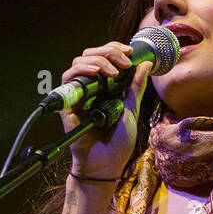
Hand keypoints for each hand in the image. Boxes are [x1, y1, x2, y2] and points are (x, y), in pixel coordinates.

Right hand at [59, 41, 152, 177]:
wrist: (106, 164)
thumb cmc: (119, 141)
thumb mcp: (131, 109)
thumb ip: (135, 86)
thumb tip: (145, 63)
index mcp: (106, 86)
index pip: (105, 58)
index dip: (115, 49)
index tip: (130, 51)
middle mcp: (91, 87)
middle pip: (91, 55)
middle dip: (108, 51)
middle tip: (124, 59)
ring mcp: (78, 94)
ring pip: (79, 62)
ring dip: (97, 60)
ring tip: (113, 70)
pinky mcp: (67, 103)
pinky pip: (68, 79)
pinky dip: (81, 70)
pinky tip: (95, 72)